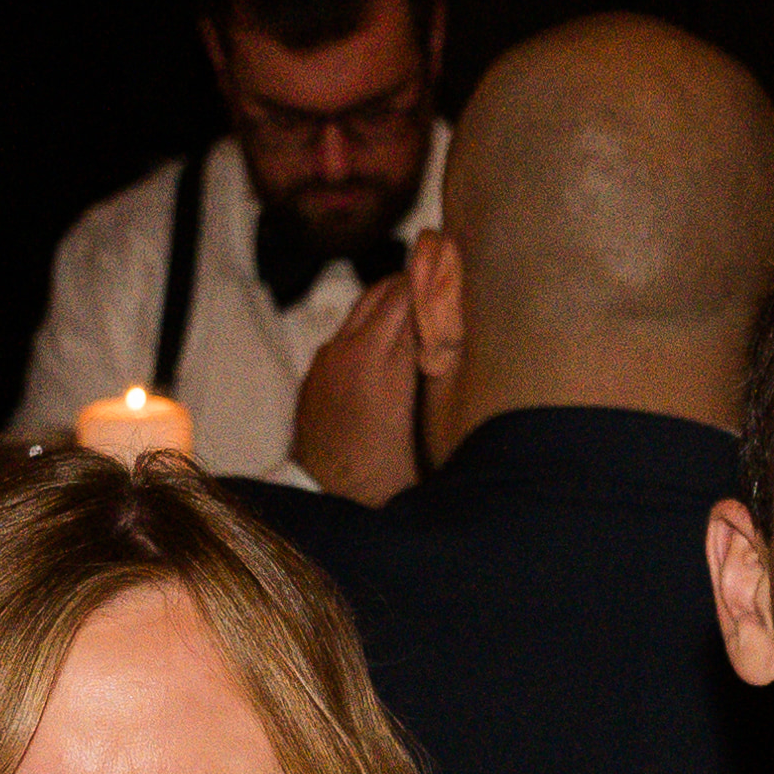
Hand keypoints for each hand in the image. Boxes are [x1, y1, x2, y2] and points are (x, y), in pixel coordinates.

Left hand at [284, 258, 435, 504]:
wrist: (326, 503)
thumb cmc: (385, 477)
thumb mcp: (424, 428)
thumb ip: (433, 377)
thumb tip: (454, 340)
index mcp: (383, 364)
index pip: (410, 295)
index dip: (434, 280)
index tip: (457, 271)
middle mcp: (351, 352)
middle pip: (386, 289)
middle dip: (415, 284)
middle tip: (442, 284)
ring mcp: (328, 358)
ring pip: (364, 306)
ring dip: (392, 304)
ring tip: (421, 311)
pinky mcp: (316, 370)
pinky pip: (346, 331)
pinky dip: (370, 326)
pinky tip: (390, 347)